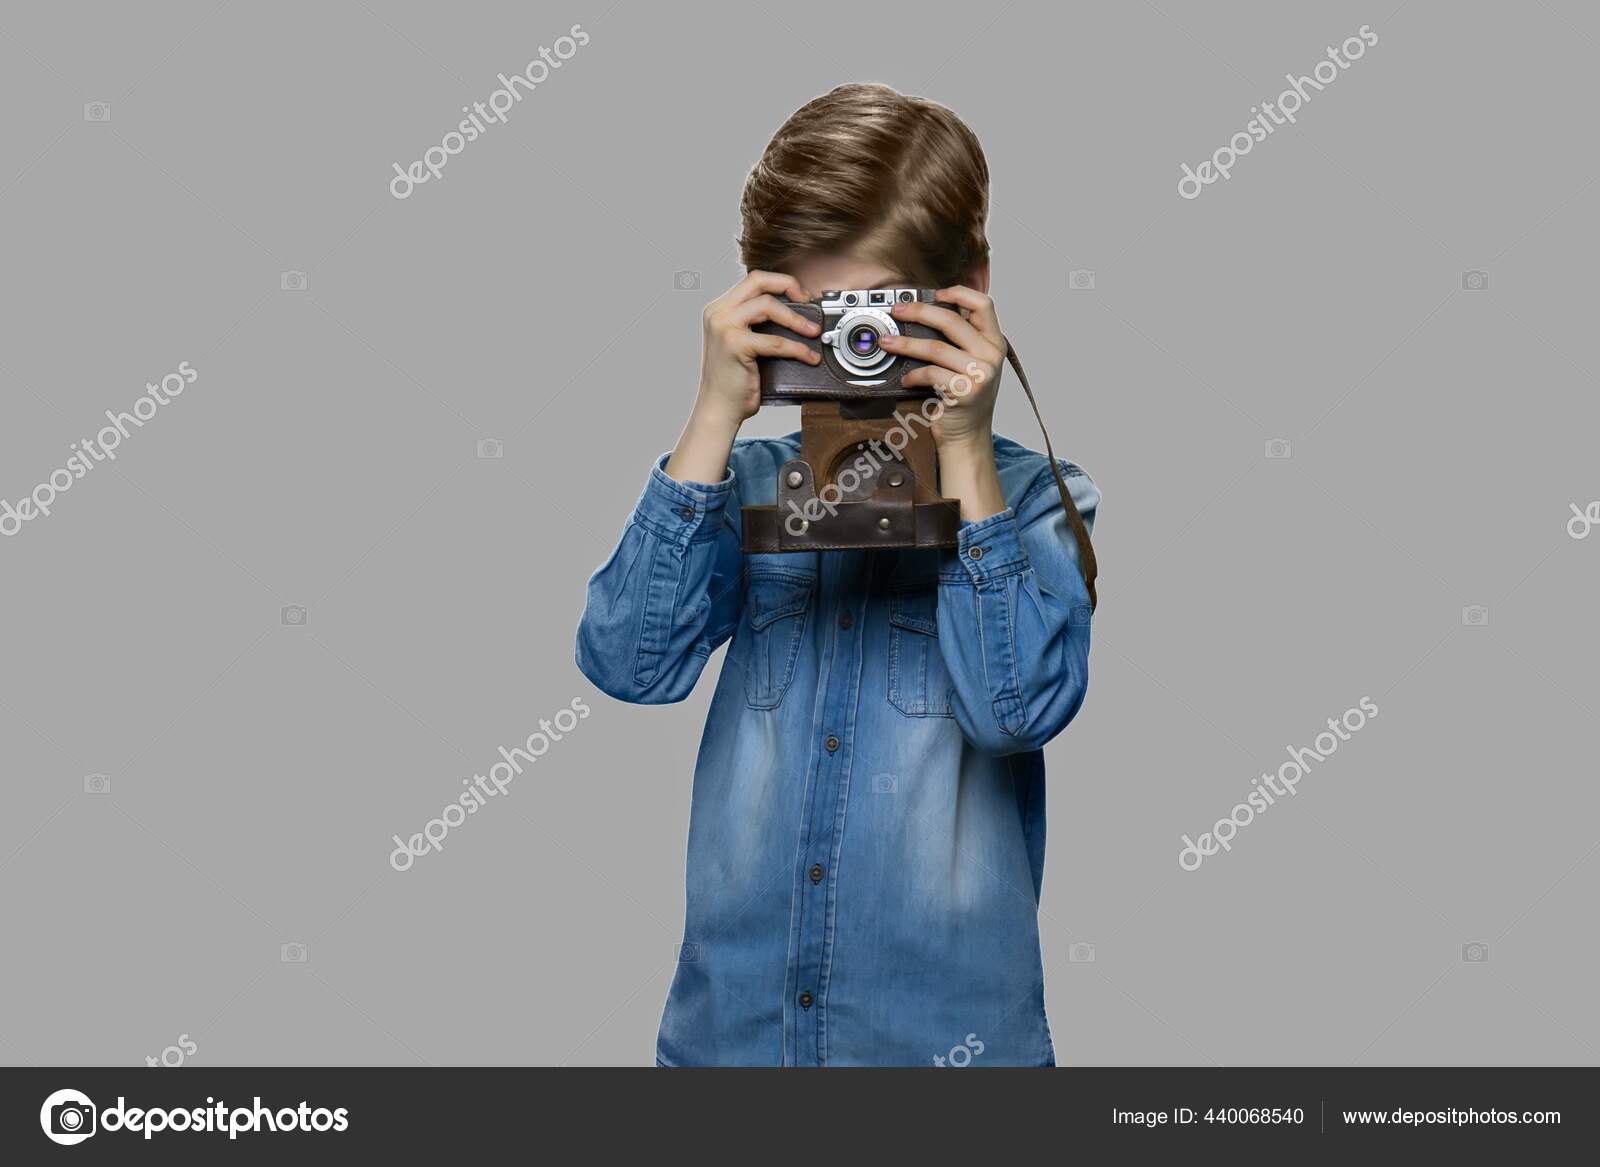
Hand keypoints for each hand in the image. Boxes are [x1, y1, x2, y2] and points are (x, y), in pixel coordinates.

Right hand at [666, 272, 821, 484]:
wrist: (718, 409)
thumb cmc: (733, 380)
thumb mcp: (742, 343)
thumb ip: (756, 323)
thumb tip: (795, 312)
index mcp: (719, 309)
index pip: (753, 280)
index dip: (781, 282)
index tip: (800, 295)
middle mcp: (718, 313)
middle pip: (759, 281)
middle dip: (789, 286)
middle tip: (809, 303)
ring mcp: (724, 327)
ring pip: (768, 306)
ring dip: (796, 319)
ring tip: (813, 332)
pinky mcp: (735, 346)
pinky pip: (775, 341)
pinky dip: (796, 348)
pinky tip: (809, 357)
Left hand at [881, 286, 1008, 520]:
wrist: (968, 438)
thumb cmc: (964, 401)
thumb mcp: (972, 365)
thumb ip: (962, 341)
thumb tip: (926, 314)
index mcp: (995, 343)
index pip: (984, 305)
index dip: (959, 293)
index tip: (936, 293)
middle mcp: (992, 356)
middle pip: (951, 320)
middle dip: (918, 312)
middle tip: (896, 311)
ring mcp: (980, 374)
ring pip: (935, 347)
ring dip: (905, 344)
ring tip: (887, 343)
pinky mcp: (964, 392)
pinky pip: (930, 374)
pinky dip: (913, 375)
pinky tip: (905, 379)